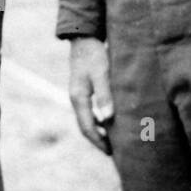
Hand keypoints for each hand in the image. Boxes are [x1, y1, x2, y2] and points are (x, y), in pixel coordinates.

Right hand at [68, 36, 113, 153]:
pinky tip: (109, 120)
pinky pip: (89, 110)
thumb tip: (109, 118)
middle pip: (86, 126)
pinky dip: (98, 119)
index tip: (111, 152)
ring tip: (113, 139)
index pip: (87, 127)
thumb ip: (105, 95)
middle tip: (114, 151)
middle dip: (98, 140)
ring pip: (87, 119)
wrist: (84, 38)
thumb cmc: (94, 55)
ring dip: (99, 130)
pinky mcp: (83, 89)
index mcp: (79, 98)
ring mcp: (78, 94)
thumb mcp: (101, 74)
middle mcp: (76, 99)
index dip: (99, 142)